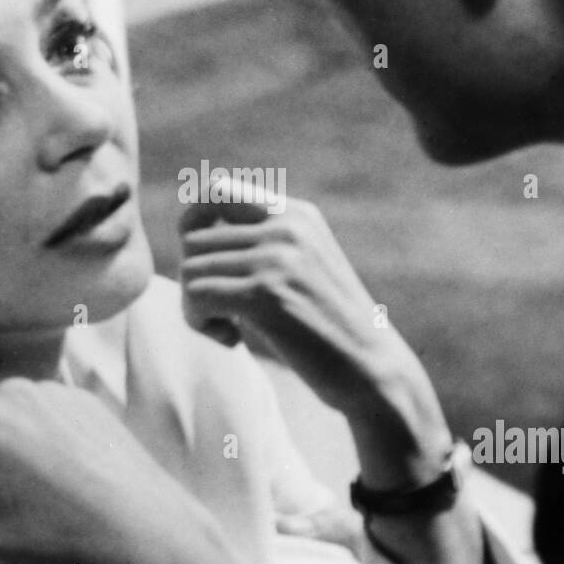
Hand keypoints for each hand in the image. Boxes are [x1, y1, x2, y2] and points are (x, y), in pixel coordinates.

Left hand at [179, 184, 451, 488]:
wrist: (373, 370)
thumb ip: (264, 243)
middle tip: (223, 313)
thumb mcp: (305, 268)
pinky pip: (196, 296)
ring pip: (189, 269)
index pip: (217, 192)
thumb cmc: (332, 328)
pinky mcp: (266, 295)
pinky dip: (200, 324)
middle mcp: (287, 227)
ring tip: (230, 330)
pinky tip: (232, 341)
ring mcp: (278, 258)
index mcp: (297, 214)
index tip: (207, 268)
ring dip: (196, 308)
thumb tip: (191, 233)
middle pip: (193, 239)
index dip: (193, 227)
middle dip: (196, 280)